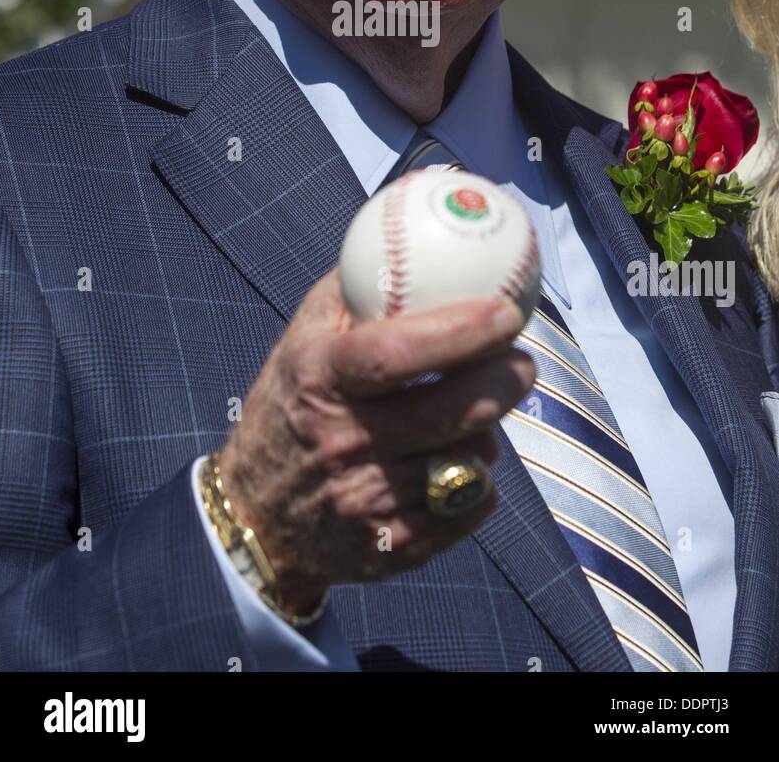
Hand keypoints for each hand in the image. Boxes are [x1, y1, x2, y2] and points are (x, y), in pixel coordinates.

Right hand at [218, 266, 534, 615]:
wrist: (255, 512)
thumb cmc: (292, 402)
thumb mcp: (303, 338)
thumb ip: (357, 289)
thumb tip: (414, 232)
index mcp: (320, 377)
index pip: (396, 353)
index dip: (460, 331)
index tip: (506, 311)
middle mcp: (341, 440)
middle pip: (448, 411)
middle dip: (503, 381)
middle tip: (523, 363)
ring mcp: (365, 499)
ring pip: (466, 461)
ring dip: (487, 433)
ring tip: (479, 414)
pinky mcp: (389, 547)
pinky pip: (467, 509)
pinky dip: (478, 483)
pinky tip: (462, 463)